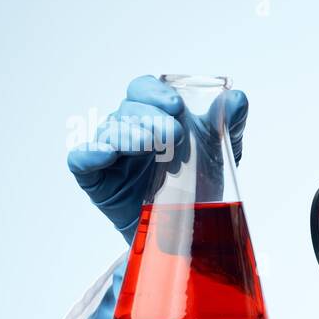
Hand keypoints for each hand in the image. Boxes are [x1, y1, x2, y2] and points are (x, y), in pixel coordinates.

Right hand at [66, 75, 248, 243]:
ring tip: (149, 143)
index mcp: (152, 115)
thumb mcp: (218, 151)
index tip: (176, 106)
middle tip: (174, 133)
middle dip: (150, 117)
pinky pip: (81, 161)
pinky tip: (105, 154)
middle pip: (128, 110)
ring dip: (128, 134)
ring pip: (108, 132)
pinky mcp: (96, 180)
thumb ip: (227, 123)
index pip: (143, 90)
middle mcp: (128, 129)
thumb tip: (237, 98)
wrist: (190, 229)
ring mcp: (110, 154)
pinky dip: (90, 154)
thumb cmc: (197, 182)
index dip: (155, 93)